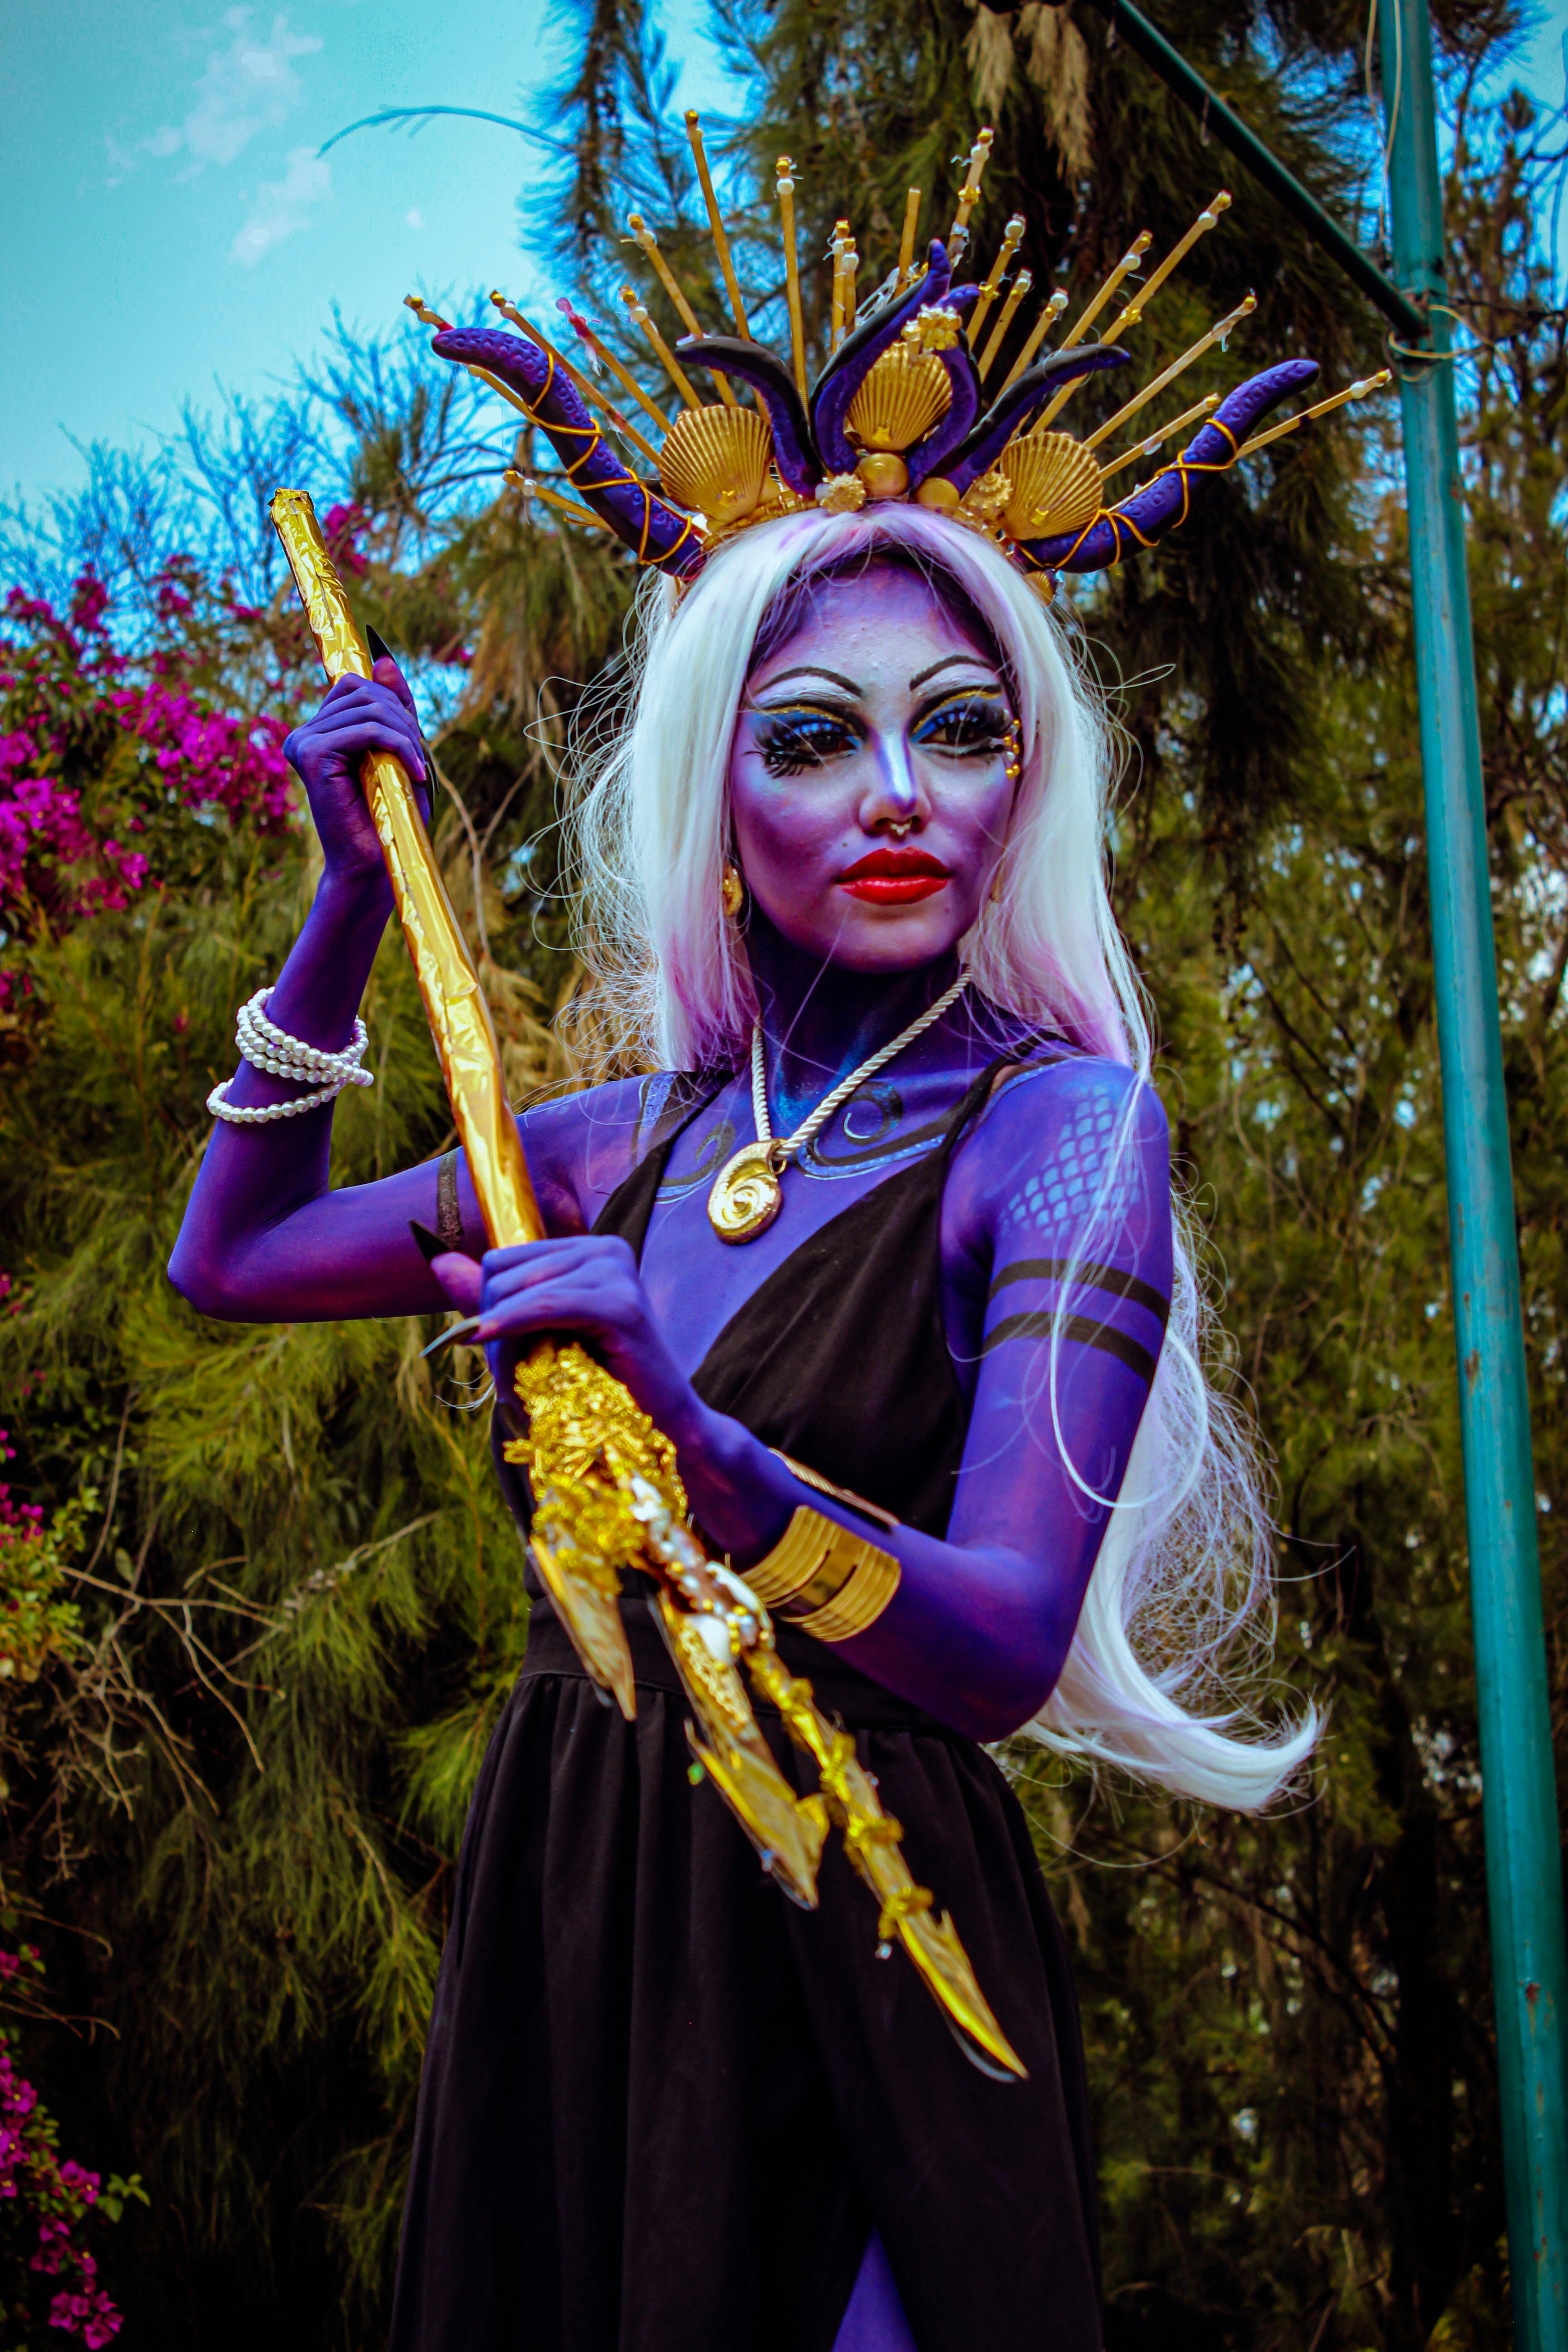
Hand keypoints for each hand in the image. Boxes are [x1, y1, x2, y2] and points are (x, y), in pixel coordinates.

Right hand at [283, 657, 429, 890]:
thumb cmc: (390, 815)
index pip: (355, 685)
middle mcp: (304, 734)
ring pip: (368, 707)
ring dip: (405, 735)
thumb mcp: (400, 751)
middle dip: (402, 718)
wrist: (375, 865)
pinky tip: (413, 772)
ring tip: (417, 769)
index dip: (392, 702)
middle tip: (419, 757)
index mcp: (318, 732)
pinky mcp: (312, 756)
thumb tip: (384, 660)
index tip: (413, 738)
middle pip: (362, 689)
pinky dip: (399, 746)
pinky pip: (366, 729)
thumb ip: (393, 708)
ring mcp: (303, 743)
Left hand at [429, 1237, 796, 1561]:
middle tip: (512, 1385)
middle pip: (502, 1275)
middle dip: (492, 1332)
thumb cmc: (598, 1391)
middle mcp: (605, 1249)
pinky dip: (513, 1328)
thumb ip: (492, 1301)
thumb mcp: (536, 1340)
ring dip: (504, 1350)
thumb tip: (438, 1260)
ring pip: (517, 1295)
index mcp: (587, 1251)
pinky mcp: (622, 1304)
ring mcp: (617, 1270)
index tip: (504, 1358)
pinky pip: (545, 1307)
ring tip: (523, 1391)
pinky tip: (493, 1348)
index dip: (489, 1312)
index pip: (500, 1261)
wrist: (663, 1430)